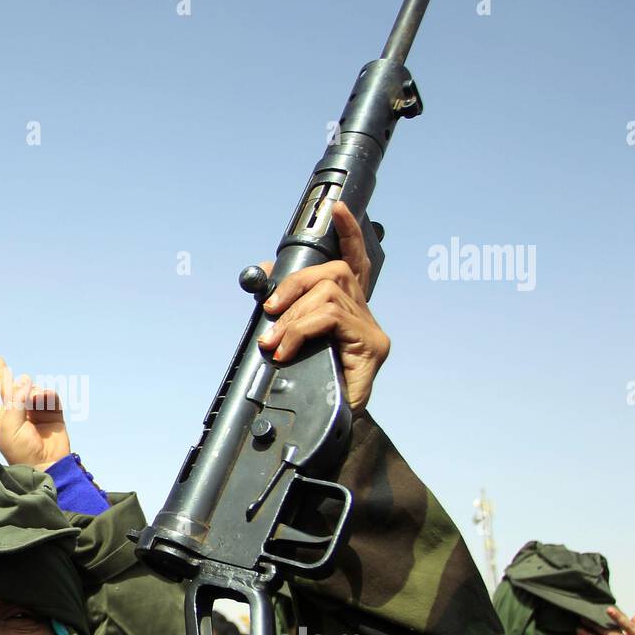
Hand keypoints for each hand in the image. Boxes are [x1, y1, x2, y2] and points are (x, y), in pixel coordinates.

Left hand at [0, 356, 69, 470]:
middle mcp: (17, 414)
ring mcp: (35, 413)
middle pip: (7, 389)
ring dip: (31, 390)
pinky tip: (44, 397)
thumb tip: (25, 379)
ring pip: (31, 390)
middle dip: (1, 374)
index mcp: (1, 420)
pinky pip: (49, 395)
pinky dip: (46, 394)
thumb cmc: (22, 450)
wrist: (47, 464)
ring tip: (33, 399)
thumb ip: (15, 401)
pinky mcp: (52, 414)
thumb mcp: (9, 426)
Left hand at [256, 201, 389, 411]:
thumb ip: (284, 308)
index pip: (356, 262)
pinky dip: (301, 329)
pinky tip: (287, 348)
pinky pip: (331, 317)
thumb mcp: (292, 339)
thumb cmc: (310, 383)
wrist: (329, 427)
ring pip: (328, 294)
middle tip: (270, 316)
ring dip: (293, 316)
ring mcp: (372, 330)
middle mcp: (366, 315)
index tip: (337, 207)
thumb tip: (262, 274)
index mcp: (350, 310)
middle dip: (294, 288)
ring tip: (277, 342)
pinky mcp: (372, 346)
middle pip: (333, 273)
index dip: (349, 233)